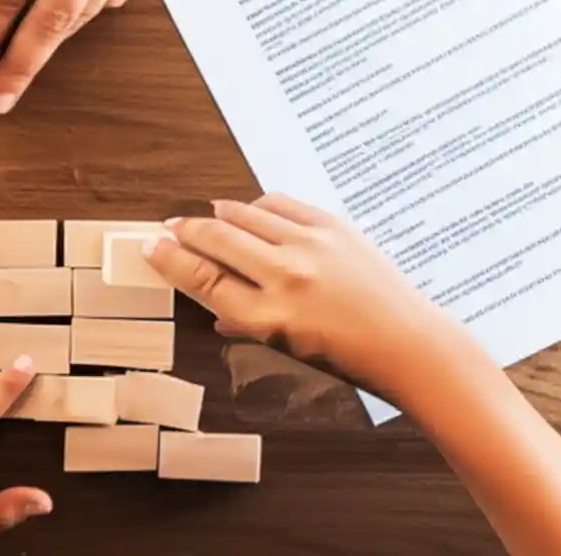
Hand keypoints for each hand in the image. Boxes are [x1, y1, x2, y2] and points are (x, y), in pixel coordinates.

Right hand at [144, 194, 470, 398]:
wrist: (407, 343)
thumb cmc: (346, 356)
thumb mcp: (283, 348)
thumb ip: (243, 323)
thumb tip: (213, 308)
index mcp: (268, 317)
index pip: (203, 280)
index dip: (171, 260)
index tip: (152, 247)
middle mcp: (285, 278)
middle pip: (217, 240)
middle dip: (186, 230)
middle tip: (170, 227)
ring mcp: (310, 247)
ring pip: (244, 214)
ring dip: (218, 214)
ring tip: (207, 217)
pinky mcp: (332, 226)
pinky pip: (279, 203)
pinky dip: (257, 206)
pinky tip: (250, 212)